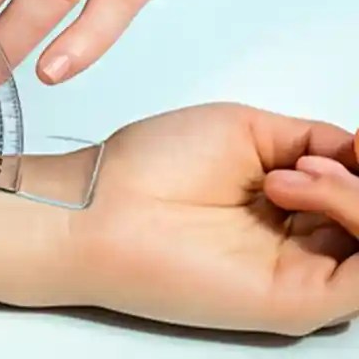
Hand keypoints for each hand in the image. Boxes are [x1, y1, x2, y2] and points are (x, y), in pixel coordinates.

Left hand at [68, 103, 358, 334]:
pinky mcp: (296, 303)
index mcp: (291, 202)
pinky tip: (308, 192)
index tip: (353, 141)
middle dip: (358, 177)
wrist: (101, 207)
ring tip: (288, 176)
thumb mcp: (247, 131)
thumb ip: (314, 141)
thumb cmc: (149, 168)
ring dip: (355, 196)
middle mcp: (303, 242)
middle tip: (310, 159)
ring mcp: (303, 274)